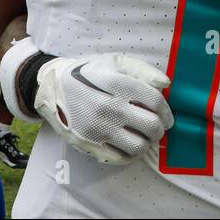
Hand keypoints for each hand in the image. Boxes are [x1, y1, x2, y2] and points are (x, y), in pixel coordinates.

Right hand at [34, 53, 174, 164]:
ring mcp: (97, 128)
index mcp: (116, 84)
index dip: (167, 111)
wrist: (53, 87)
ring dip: (146, 143)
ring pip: (138, 146)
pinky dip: (130, 154)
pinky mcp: (88, 144)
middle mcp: (107, 107)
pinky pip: (120, 158)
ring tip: (142, 136)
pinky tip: (128, 144)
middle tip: (157, 127)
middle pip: (150, 126)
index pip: (154, 101)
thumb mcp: (114, 62)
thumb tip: (165, 84)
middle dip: (160, 129)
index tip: (167, 117)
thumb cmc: (88, 72)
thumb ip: (142, 70)